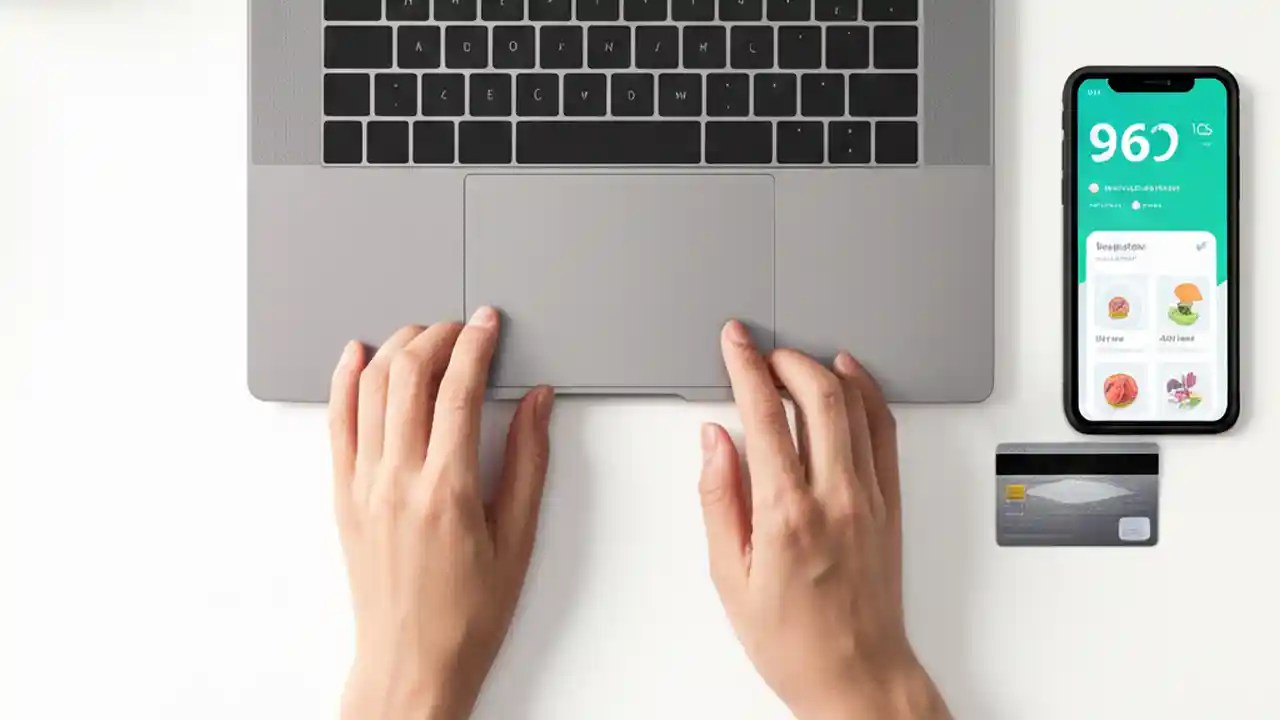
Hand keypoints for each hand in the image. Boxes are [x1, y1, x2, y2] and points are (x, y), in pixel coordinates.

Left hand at [328, 309, 554, 719]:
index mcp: (448, 490)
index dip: (476, 344)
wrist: (412, 663)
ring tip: (423, 336)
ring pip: (370, 389)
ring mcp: (363, 486)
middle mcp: (398, 480)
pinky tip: (357, 356)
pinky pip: (336, 422)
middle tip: (461, 328)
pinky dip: (344, 380)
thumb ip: (527, 462)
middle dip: (437, 336)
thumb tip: (536, 402)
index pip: (459, 390)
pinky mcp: (342, 496)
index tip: (487, 322)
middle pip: (409, 376)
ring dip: (397, 349)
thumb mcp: (517, 539)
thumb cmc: (468, 614)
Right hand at [699, 321, 949, 719]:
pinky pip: (885, 431)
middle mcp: (834, 497)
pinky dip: (868, 395)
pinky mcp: (891, 504)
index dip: (745, 366)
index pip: (763, 414)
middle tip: (763, 351)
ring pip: (856, 405)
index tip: (735, 342)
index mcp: (786, 514)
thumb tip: (714, 441)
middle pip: (818, 394)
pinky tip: (850, 383)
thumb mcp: (730, 576)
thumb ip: (719, 499)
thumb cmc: (792, 639)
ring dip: (824, 370)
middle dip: (786, 358)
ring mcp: (870, 497)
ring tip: (798, 361)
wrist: (856, 675)